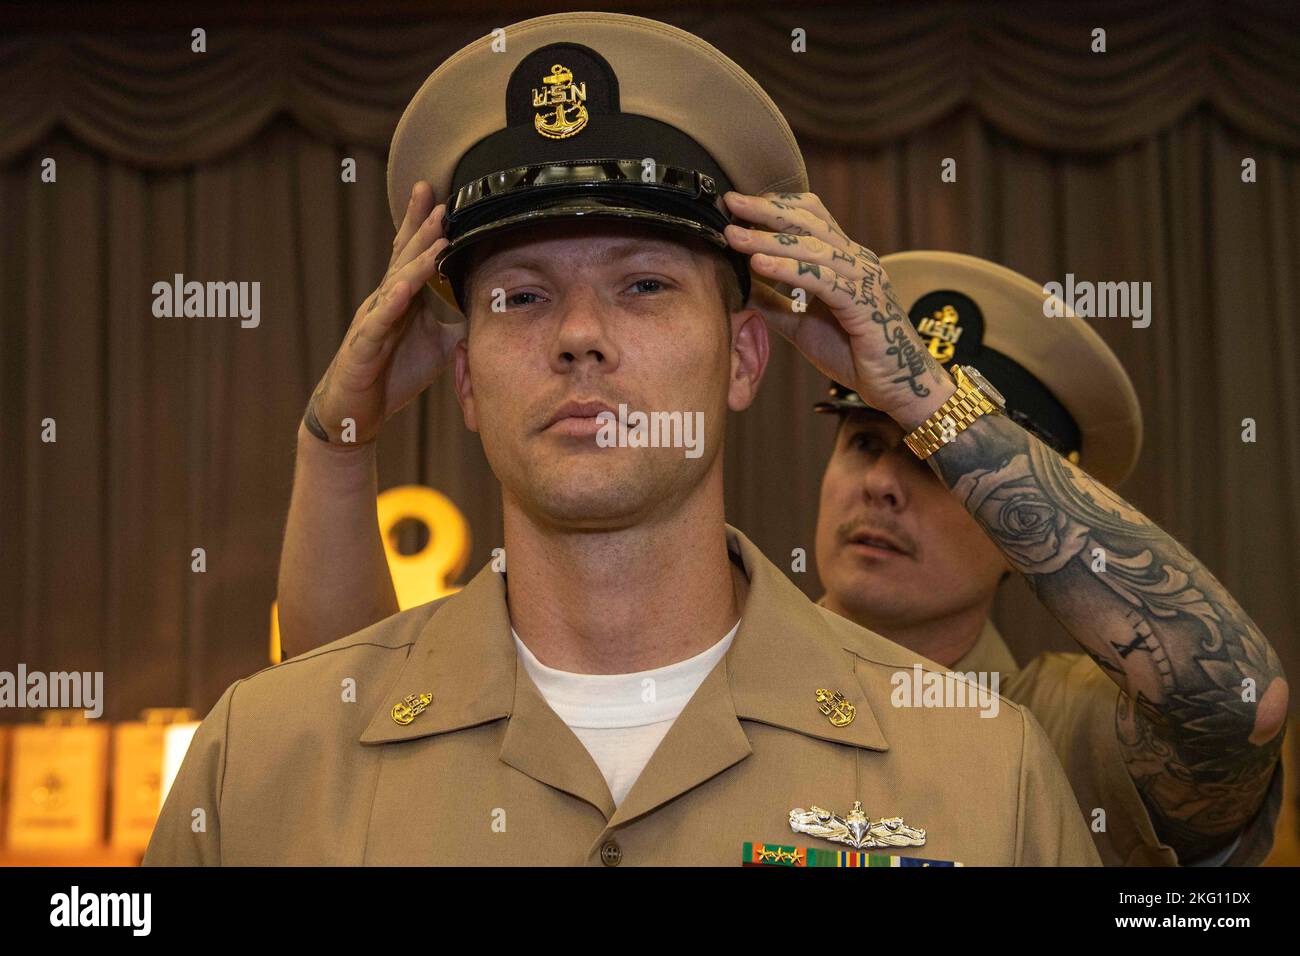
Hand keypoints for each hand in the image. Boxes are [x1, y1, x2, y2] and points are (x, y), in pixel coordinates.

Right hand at [304, 180, 465, 446]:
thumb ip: (460, 321)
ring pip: (395, 283)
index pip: (414, 255)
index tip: (441, 195)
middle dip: (419, 225)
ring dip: (416, 259)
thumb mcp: (437, 344)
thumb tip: (492, 305)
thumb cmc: (393, 371)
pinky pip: (378, 322)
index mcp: (402, 299)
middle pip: (403, 257)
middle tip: (434, 194)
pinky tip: (405, 288)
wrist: (356, 410)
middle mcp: (385, 302)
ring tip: (435, 235)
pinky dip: (392, 304)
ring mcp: (372, 321)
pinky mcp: (363, 347)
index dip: (424, 225)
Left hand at [722, 191, 953, 428]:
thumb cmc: (853, 354)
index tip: (739, 205)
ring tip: (734, 235)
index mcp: (845, 259)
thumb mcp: (801, 325)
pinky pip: (822, 279)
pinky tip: (759, 264)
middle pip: (809, 222)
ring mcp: (862, 279)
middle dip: (767, 210)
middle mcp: (856, 261)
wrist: (895, 385)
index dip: (776, 206)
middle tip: (731, 201)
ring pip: (812, 248)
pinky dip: (788, 269)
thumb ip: (773, 303)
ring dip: (769, 239)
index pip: (811, 217)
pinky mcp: (864, 303)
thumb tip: (739, 285)